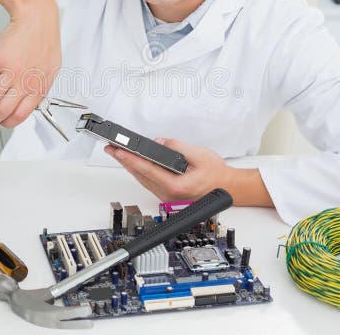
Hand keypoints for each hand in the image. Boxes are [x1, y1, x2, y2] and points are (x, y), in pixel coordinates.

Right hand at [0, 0, 60, 127]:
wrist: (37, 17)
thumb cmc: (44, 39)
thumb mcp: (50, 68)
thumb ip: (39, 87)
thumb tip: (29, 102)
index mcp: (40, 87)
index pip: (21, 115)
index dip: (6, 122)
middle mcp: (26, 82)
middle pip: (3, 111)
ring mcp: (12, 73)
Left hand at [104, 138, 272, 206]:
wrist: (228, 189)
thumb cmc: (217, 174)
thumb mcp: (199, 154)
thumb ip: (177, 147)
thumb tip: (159, 143)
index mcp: (177, 186)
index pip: (147, 169)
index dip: (130, 159)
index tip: (118, 151)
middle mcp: (169, 195)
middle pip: (141, 176)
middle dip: (124, 161)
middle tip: (111, 149)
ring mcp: (167, 197)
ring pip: (143, 180)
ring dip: (130, 166)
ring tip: (118, 154)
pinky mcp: (167, 196)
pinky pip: (149, 183)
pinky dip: (140, 172)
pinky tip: (134, 164)